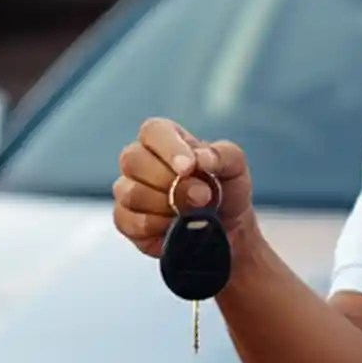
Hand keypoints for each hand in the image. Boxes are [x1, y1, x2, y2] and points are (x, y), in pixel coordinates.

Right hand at [113, 117, 255, 258]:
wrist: (226, 231)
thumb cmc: (226, 191)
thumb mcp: (235, 167)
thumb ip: (223, 155)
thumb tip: (200, 159)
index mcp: (165, 138)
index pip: (152, 131)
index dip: (168, 148)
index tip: (189, 168)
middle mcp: (140, 160)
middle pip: (132, 159)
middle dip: (170, 182)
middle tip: (202, 196)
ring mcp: (128, 190)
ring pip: (131, 193)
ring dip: (166, 206)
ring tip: (192, 213)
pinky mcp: (125, 220)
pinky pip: (129, 221)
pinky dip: (157, 226)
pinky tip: (175, 227)